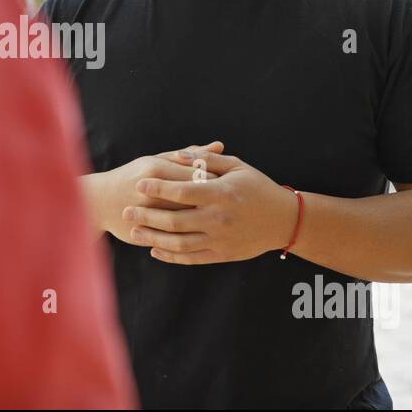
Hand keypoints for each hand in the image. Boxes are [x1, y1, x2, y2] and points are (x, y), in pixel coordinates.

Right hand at [80, 142, 224, 245]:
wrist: (98, 202)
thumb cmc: (134, 176)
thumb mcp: (159, 160)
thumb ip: (190, 154)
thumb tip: (220, 146)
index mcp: (157, 169)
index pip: (197, 174)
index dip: (217, 181)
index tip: (230, 185)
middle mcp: (151, 191)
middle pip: (194, 198)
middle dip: (214, 203)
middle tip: (230, 205)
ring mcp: (145, 213)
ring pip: (185, 220)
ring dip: (204, 221)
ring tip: (217, 219)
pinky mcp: (143, 232)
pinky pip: (173, 238)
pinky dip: (190, 237)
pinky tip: (201, 234)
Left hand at [123, 148, 297, 264]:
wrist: (284, 221)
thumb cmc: (259, 188)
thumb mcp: (238, 166)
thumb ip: (207, 159)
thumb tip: (180, 154)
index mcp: (222, 194)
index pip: (183, 192)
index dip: (158, 188)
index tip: (139, 184)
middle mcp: (218, 219)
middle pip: (174, 219)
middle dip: (147, 214)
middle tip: (126, 209)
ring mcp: (219, 239)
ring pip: (179, 242)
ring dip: (153, 238)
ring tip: (133, 231)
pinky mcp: (221, 254)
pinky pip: (191, 258)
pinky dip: (170, 256)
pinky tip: (155, 250)